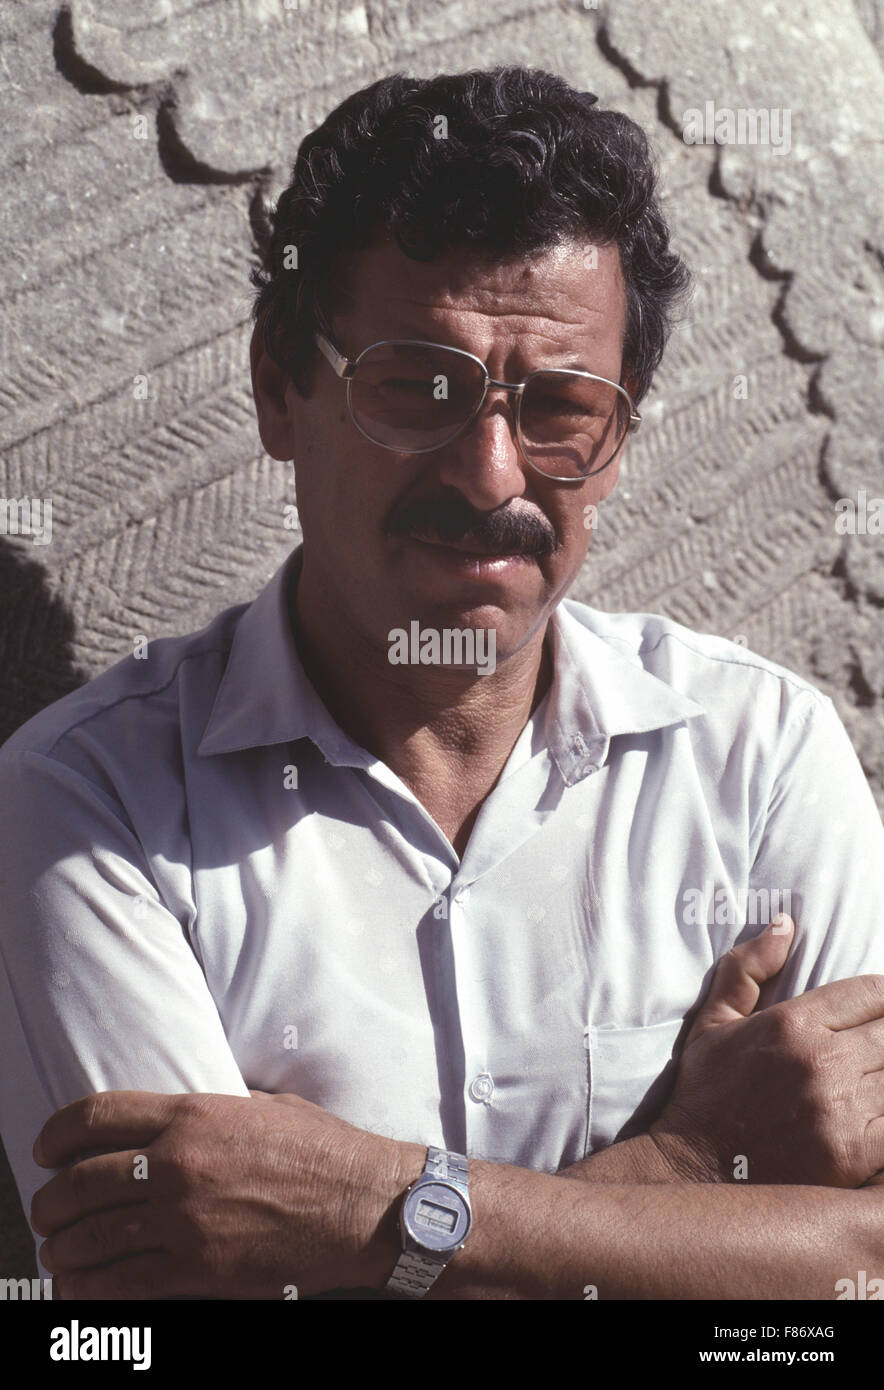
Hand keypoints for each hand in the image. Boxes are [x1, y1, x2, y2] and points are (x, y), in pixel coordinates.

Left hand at [30, 1090, 412, 1298]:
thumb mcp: (263, 1107)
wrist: (365, 1205)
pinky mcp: (197, 1269)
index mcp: (193, 1113)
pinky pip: (119, 1282)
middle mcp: (179, 1162)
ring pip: (89, 1236)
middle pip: (78, 1181)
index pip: (93, 1117)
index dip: (55, 1135)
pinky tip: (80, 1286)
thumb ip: (214, 1110)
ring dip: (62, 1247)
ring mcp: (185, 1219)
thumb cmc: (324, 1151)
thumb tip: (181, 1120)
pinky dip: (87, 1288)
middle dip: (50, 1200)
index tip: (45, 1151)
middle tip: (47, 1210)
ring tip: (59, 1251)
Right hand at [648, 916, 883, 1186]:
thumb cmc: (706, 1092)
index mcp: (792, 1023)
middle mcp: (822, 1062)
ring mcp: (842, 1110)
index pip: (873, 992)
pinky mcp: (854, 1154)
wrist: (694, 1169)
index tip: (882, 1005)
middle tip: (876, 1044)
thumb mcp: (714, 1020)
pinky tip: (876, 1107)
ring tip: (874, 1073)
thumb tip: (786, 923)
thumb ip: (749, 967)